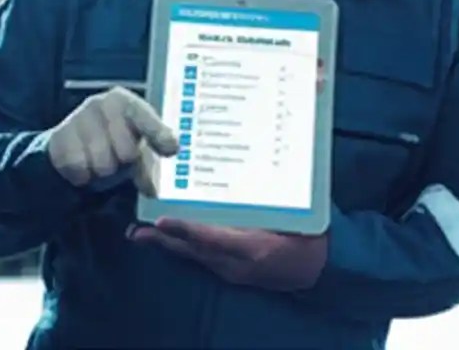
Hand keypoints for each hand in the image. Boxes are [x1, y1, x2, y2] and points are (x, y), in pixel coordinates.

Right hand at [47, 86, 178, 194]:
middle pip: (126, 153)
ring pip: (102, 165)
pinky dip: (83, 175)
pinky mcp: (59, 137)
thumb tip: (152, 189)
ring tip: (99, 159)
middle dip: (123, 163)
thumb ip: (146, 167)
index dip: (159, 134)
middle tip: (117, 157)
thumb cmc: (113, 139)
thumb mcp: (134, 147)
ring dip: (103, 172)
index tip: (172, 149)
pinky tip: (82, 163)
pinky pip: (80, 170)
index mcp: (125, 101)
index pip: (146, 119)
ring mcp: (78, 118)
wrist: (70, 136)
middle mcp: (101, 103)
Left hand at [128, 218, 327, 291]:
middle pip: (194, 250)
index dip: (186, 228)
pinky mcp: (236, 272)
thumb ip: (268, 206)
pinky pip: (205, 259)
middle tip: (136, 231)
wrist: (323, 269)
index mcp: (253, 247)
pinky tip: (174, 240)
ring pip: (196, 256)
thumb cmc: (310, 236)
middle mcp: (239, 263)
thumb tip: (240, 186)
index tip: (163, 219)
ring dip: (170, 245)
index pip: (212, 237)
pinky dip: (186, 249)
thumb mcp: (294, 217)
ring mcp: (236, 270)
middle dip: (165, 240)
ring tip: (143, 234)